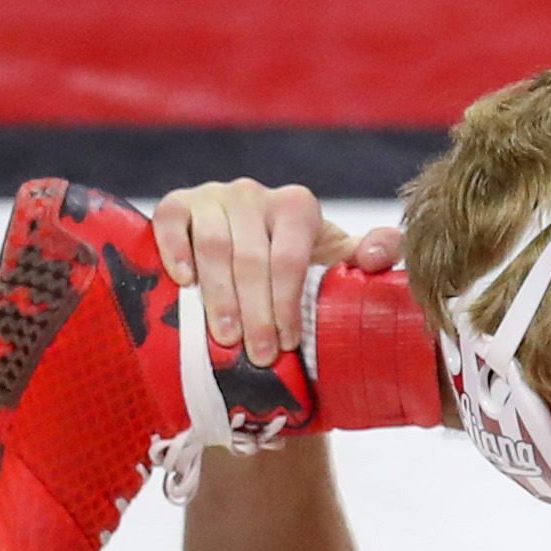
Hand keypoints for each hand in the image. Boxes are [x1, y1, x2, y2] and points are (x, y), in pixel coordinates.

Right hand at [150, 178, 404, 368]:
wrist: (245, 238)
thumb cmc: (295, 256)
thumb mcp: (335, 256)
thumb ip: (373, 253)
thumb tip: (379, 256)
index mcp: (296, 206)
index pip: (290, 257)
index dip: (287, 303)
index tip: (288, 344)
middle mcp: (254, 195)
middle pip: (251, 258)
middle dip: (256, 312)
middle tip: (259, 355)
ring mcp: (213, 196)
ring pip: (213, 246)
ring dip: (219, 295)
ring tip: (224, 338)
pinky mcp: (178, 202)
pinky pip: (171, 220)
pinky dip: (174, 250)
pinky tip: (183, 282)